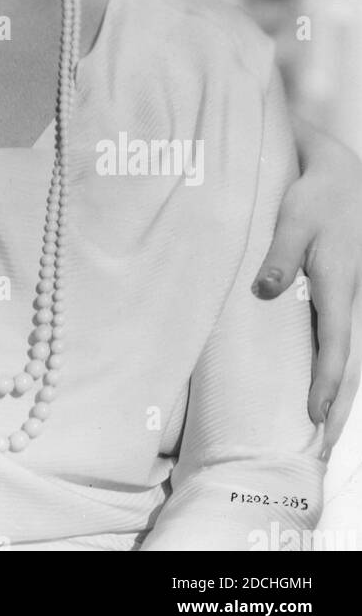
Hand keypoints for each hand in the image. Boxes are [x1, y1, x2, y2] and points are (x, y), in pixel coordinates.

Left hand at [253, 118, 361, 457]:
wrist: (342, 172)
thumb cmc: (315, 194)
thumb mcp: (293, 218)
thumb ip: (280, 255)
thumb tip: (264, 292)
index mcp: (341, 285)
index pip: (336, 346)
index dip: (326, 382)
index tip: (316, 414)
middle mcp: (351, 297)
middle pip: (349, 361)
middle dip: (339, 402)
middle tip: (322, 443)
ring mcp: (350, 296)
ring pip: (350, 352)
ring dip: (339, 387)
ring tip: (323, 426)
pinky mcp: (342, 291)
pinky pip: (342, 336)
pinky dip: (335, 363)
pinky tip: (322, 381)